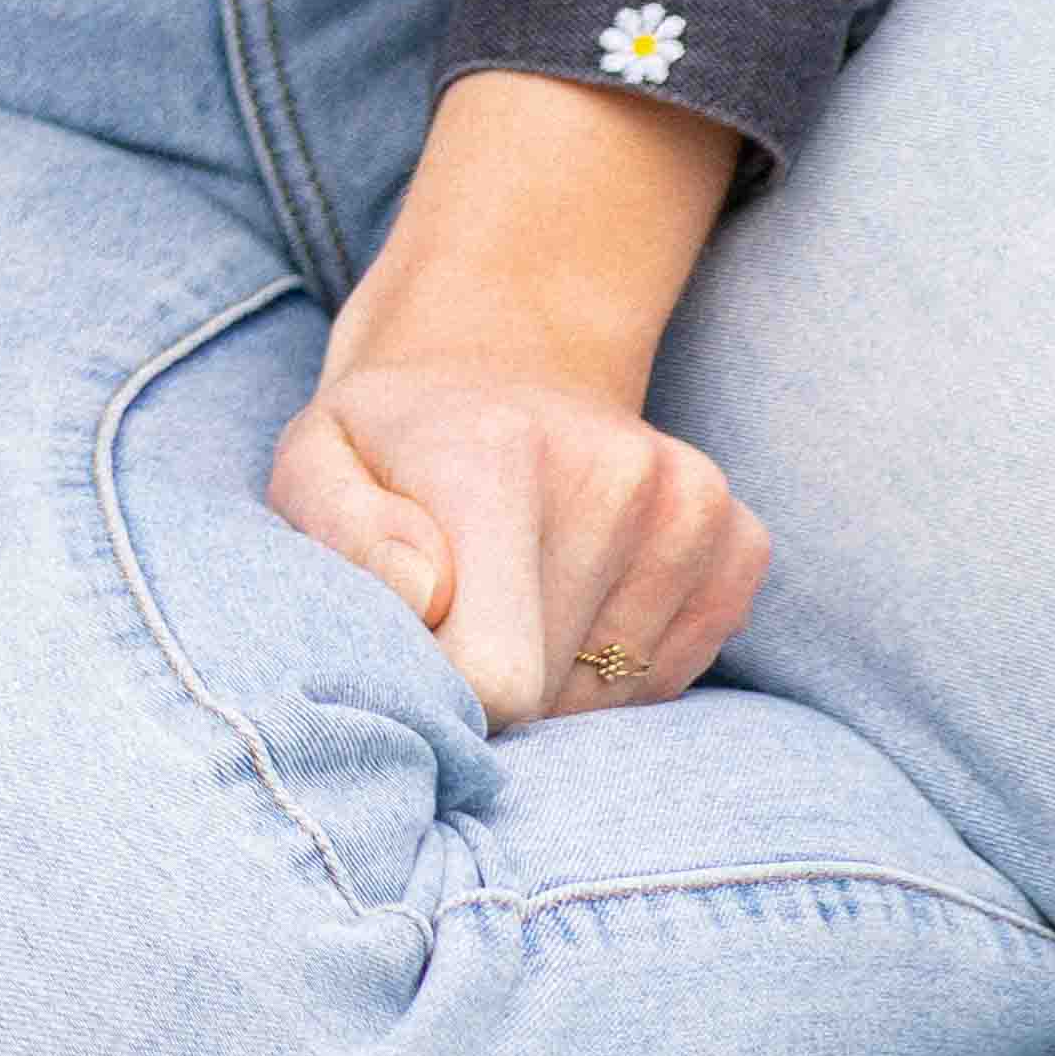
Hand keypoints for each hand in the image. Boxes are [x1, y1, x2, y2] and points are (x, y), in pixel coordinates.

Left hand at [273, 340, 770, 732]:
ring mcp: (691, 504)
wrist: (497, 358)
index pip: (499, 673)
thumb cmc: (389, 439)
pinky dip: (623, 666)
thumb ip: (340, 529)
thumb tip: (424, 593)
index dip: (446, 690)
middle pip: (553, 696)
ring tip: (514, 592)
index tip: (420, 645)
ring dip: (559, 678)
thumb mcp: (314, 463)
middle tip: (460, 608)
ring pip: (618, 697)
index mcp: (495, 455)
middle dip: (496, 683)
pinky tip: (578, 593)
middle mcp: (616, 473)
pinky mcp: (740, 538)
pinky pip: (676, 676)